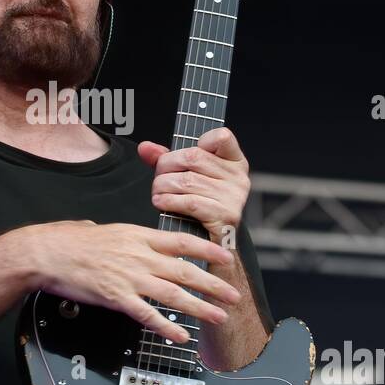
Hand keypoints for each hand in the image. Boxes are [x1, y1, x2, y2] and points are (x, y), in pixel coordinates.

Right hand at [21, 220, 239, 342]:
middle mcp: (139, 256)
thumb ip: (121, 236)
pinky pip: (148, 315)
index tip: (225, 257)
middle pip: (185, 270)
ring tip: (218, 316)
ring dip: (200, 307)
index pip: (181, 242)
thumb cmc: (69, 240)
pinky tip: (181, 335)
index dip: (207, 250)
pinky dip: (167, 326)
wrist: (47, 253)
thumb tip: (123, 235)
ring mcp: (129, 277)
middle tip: (232, 295)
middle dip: (213, 284)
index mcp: (137, 236)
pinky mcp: (117, 297)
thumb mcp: (102, 228)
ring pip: (173, 293)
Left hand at [137, 127, 250, 243]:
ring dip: (163, 186)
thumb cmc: (199, 207)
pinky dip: (169, 201)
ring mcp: (234, 197)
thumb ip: (168, 159)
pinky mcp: (225, 216)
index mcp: (235, 162)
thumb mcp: (187, 177)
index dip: (198, 141)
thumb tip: (145, 147)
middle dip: (166, 166)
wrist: (213, 248)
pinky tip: (161, 202)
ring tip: (157, 192)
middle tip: (158, 178)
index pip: (222, 136)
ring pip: (186, 180)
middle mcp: (239, 177)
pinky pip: (189, 202)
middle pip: (193, 156)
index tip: (184, 157)